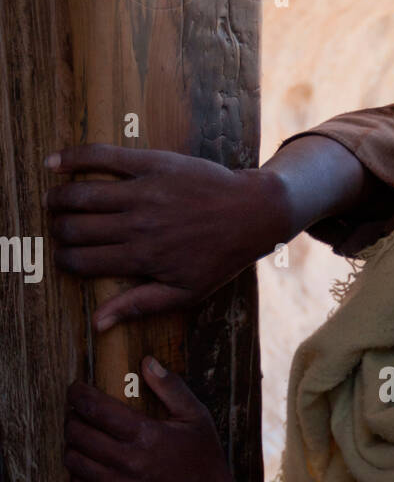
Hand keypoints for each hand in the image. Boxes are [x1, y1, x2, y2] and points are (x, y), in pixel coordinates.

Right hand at [45, 145, 290, 330]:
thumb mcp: (185, 293)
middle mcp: (138, 225)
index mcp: (143, 258)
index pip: (82, 262)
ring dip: (58, 200)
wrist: (252, 213)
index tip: (63, 258)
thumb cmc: (220, 257)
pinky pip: (101, 157)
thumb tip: (97, 324)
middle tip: (59, 230)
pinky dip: (72, 158)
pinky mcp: (151, 163)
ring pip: (80, 195)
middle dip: (58, 232)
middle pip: (74, 228)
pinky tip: (54, 164)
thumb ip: (139, 305)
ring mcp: (142, 192)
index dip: (64, 261)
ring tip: (53, 202)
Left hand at [64, 358, 238, 481]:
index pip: (95, 408)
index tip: (74, 389)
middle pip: (79, 433)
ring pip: (75, 461)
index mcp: (147, 435)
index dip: (78, 395)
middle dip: (71, 418)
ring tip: (79, 439)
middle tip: (75, 414)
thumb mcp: (197, 418)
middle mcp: (130, 462)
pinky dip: (78, 474)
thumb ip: (172, 388)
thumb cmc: (205, 461)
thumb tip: (148, 361)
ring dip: (72, 445)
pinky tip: (88, 466)